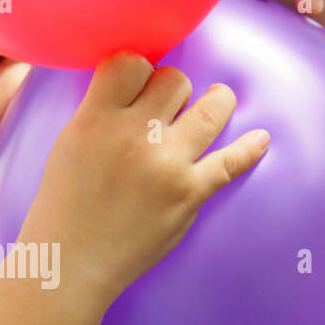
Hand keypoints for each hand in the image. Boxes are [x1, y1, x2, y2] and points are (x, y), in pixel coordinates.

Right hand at [21, 52, 269, 309]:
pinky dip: (250, 148)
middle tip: (168, 107)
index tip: (142, 82)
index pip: (132, 61)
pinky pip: (231, 161)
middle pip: (174, 80)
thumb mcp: (67, 143)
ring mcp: (166, 164)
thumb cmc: (63, 206)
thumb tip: (134, 81)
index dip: (140, 69)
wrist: (71, 263)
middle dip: (173, 90)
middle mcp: (133, 134)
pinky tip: (261, 139)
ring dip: (217, 102)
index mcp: (95, 118)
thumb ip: (99, 110)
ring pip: (211, 108)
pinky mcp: (189, 194)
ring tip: (218, 101)